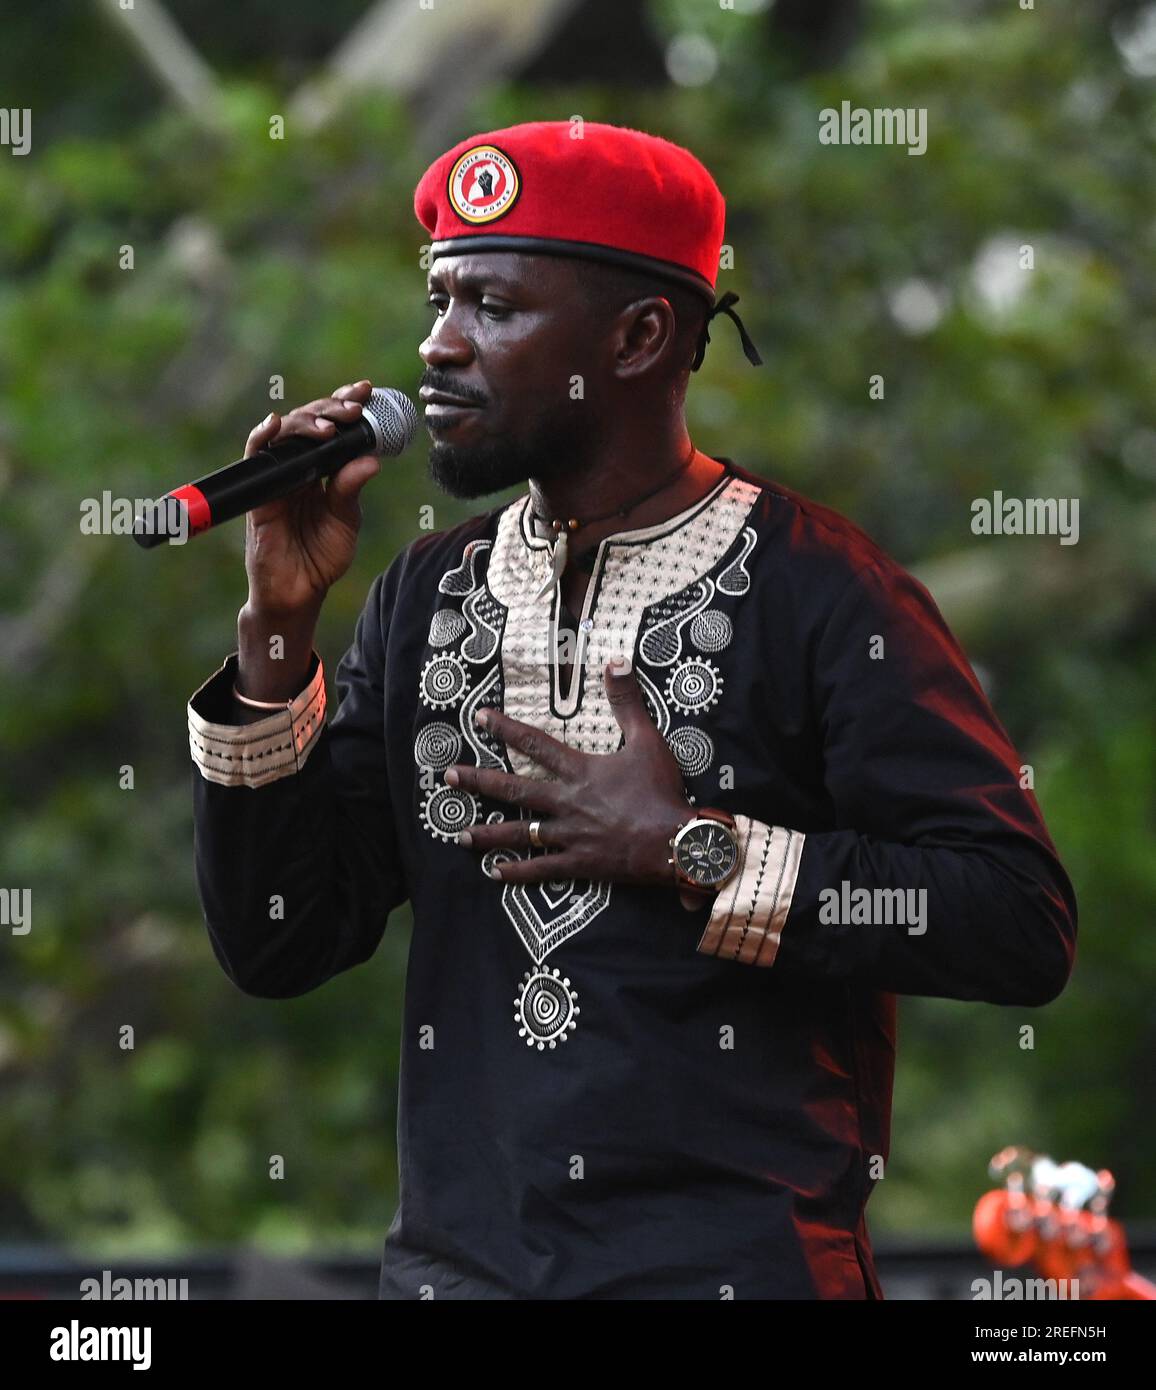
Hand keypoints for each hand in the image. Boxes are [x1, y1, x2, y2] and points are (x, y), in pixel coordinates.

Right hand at [241, 380, 380, 615]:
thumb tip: (371, 459)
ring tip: (332, 424)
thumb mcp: (344, 520)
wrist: (298, 591)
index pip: (332, 428)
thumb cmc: (321, 557)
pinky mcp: (259, 492)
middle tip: (354, 406)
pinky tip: (274, 423)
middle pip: (309, 422)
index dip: (345, 405)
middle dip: (331, 408)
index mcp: (321, 470)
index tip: (366, 390)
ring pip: (285, 433)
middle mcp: (298, 467)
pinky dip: (261, 438)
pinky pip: (255, 458)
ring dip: (307, 421)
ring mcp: (277, 477)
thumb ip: (351, 489)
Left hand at [447, 657, 694, 891]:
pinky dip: (518, 872)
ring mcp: (569, 835)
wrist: (676, 842)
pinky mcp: (579, 863)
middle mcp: (566, 802)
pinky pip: (542, 869)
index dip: (505, 729)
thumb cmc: (661, 791)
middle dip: (478, 782)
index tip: (479, 718)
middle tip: (448, 777)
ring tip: (460, 836)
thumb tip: (616, 661)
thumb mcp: (648, 740)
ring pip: (519, 833)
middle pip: (513, 789)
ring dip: (487, 834)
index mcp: (579, 771)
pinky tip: (495, 874)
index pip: (534, 744)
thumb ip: (627, 702)